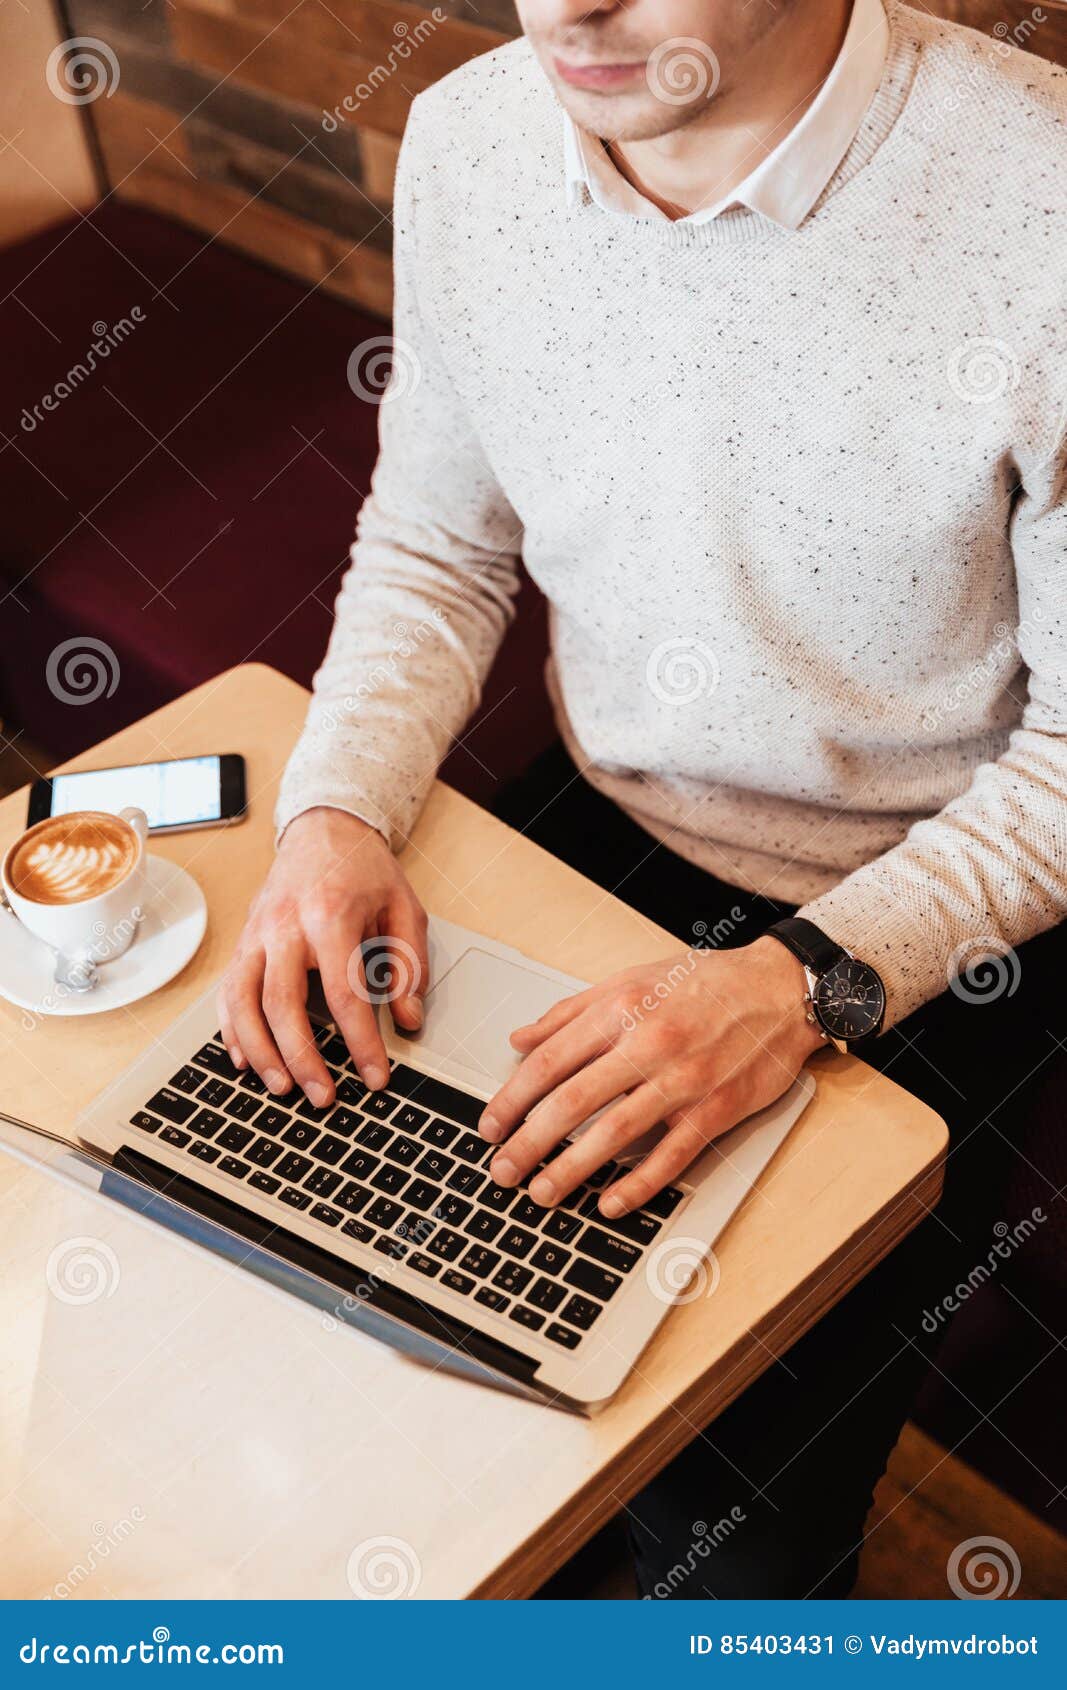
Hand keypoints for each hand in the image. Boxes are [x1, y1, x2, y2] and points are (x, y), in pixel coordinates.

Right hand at [217, 807, 427, 1104]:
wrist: (323, 829)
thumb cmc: (365, 871)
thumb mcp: (405, 908)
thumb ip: (410, 966)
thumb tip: (408, 1021)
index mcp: (330, 916)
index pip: (344, 994)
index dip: (361, 1042)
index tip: (375, 1077)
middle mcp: (285, 926)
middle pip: (283, 1005)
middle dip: (303, 1058)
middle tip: (323, 1097)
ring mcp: (256, 933)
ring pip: (243, 1002)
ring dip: (259, 1052)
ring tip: (281, 1088)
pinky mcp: (242, 941)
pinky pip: (227, 992)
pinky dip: (231, 1031)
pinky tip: (244, 1061)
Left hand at [479, 936, 824, 1217]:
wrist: (781, 989)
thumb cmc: (706, 983)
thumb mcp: (632, 978)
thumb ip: (571, 1011)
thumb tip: (520, 1039)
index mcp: (621, 1008)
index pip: (549, 1061)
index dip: (512, 1098)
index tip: (490, 1126)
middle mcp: (648, 1043)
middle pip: (571, 1102)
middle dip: (528, 1142)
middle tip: (502, 1170)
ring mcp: (684, 1080)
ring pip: (614, 1133)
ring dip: (571, 1169)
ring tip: (542, 1192)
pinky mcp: (717, 1109)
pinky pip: (671, 1156)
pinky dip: (637, 1184)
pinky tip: (609, 1203)